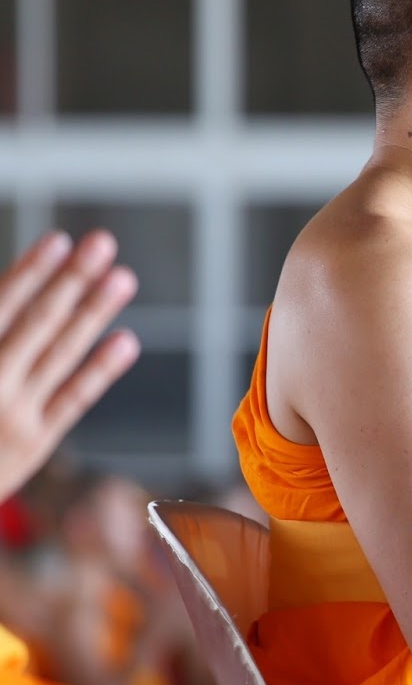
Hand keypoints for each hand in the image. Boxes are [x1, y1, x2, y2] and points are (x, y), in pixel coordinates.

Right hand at [0, 231, 139, 499]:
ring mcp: (14, 416)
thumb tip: (10, 295)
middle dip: (72, 280)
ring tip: (123, 278)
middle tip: (103, 243)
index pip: (0, 307)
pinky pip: (74, 400)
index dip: (30, 273)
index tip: (60, 240)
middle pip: (38, 323)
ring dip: (94, 314)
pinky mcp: (35, 444)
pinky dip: (101, 370)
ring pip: (62, 355)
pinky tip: (126, 341)